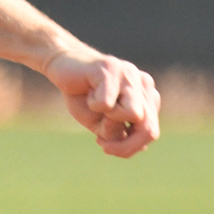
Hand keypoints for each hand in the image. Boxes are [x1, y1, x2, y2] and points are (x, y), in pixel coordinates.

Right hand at [42, 48, 160, 157]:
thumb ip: (121, 134)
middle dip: (123, 145)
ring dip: (110, 121)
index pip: (151, 132)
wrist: (62, 66)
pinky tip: (88, 92)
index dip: (129, 147)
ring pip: (134, 114)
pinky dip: (93, 105)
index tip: (106, 146)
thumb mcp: (101, 124)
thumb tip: (143, 146)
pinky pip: (107, 103)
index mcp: (146, 97)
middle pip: (148, 129)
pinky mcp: (111, 68)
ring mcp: (129, 73)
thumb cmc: (83, 96)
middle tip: (100, 140)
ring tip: (95, 108)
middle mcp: (143, 84)